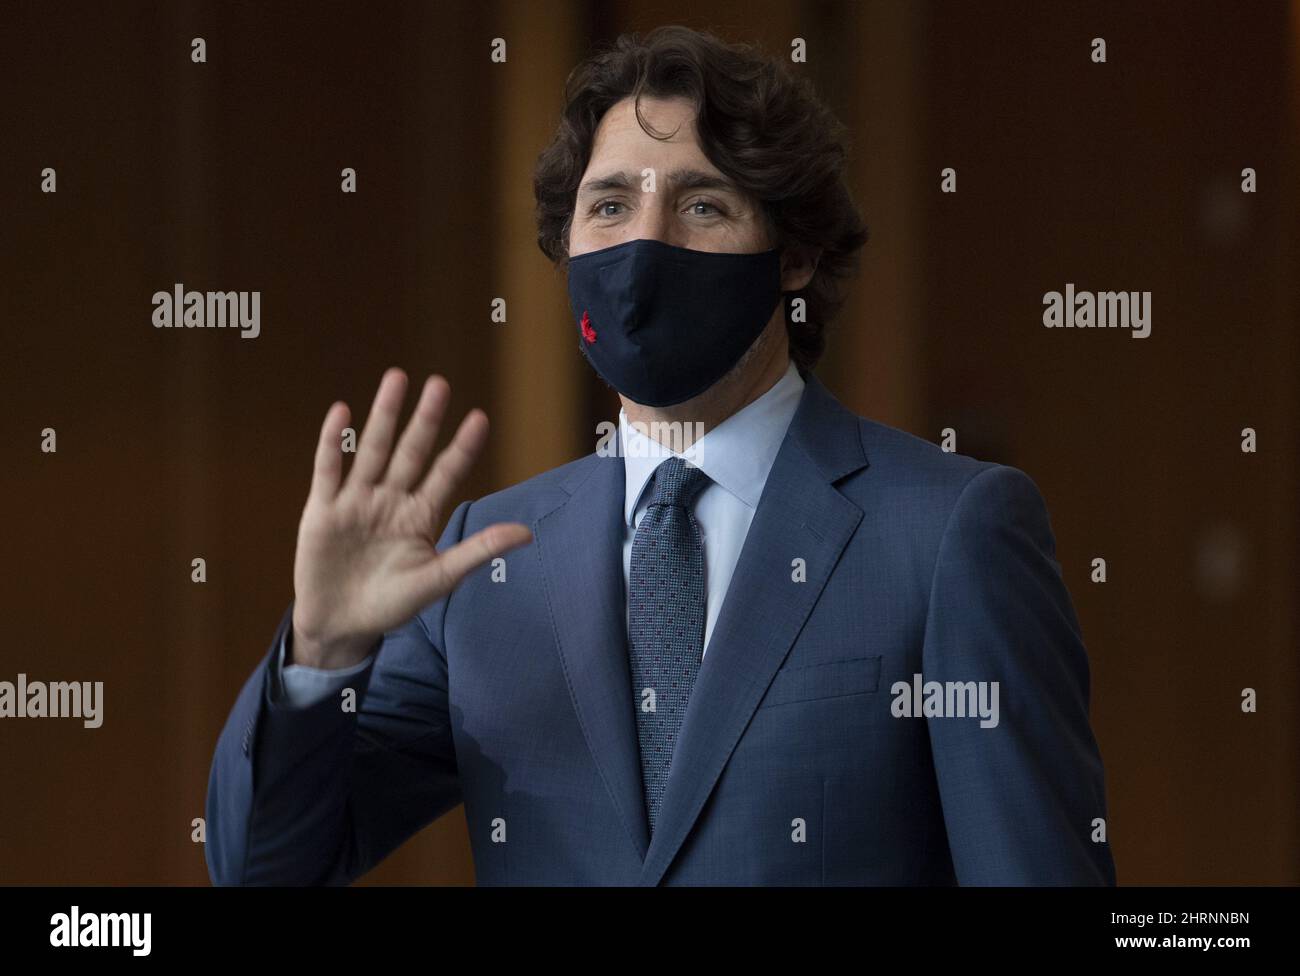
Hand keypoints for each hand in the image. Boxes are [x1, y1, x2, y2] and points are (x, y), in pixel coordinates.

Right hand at [290, 368, 531, 668]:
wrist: (339, 626)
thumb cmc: (392, 604)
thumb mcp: (438, 578)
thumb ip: (477, 551)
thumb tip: (528, 534)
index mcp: (420, 516)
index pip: (446, 473)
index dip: (461, 448)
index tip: (480, 417)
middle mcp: (390, 501)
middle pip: (411, 452)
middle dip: (426, 419)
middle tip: (440, 383)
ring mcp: (356, 502)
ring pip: (373, 450)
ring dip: (384, 416)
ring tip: (397, 378)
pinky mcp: (322, 511)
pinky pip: (328, 469)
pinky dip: (333, 441)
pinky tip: (341, 411)